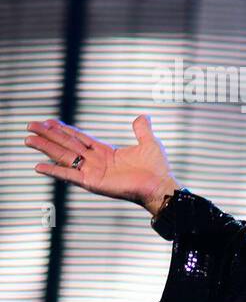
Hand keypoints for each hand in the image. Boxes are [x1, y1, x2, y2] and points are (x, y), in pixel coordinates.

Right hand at [25, 114, 179, 214]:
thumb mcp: (149, 142)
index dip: (63, 129)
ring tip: (28, 140)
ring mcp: (92, 172)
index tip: (48, 121)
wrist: (161, 185)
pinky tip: (38, 166)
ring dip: (45, 148)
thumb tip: (143, 116)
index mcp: (105, 151)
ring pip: (63, 156)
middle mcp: (95, 161)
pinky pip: (69, 175)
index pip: (79, 138)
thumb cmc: (157, 168)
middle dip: (48, 135)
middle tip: (30, 125)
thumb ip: (142, 129)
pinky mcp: (92, 182)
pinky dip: (54, 170)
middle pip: (66, 144)